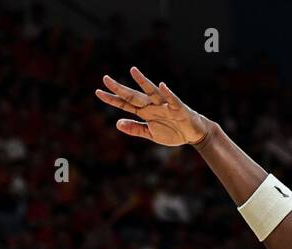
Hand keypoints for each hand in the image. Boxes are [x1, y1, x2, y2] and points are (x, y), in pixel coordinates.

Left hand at [95, 66, 211, 147]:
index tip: (98, 92)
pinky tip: (161, 85)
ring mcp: (165, 105)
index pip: (125, 104)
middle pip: (134, 96)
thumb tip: (117, 123)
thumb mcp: (151, 134)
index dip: (112, 99)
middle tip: (105, 78)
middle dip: (120, 88)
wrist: (193, 134)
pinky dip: (167, 93)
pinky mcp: (179, 108)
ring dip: (143, 81)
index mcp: (145, 112)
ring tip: (133, 71)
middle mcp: (153, 106)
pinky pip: (172, 99)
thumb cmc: (173, 131)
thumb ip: (135, 129)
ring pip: (151, 92)